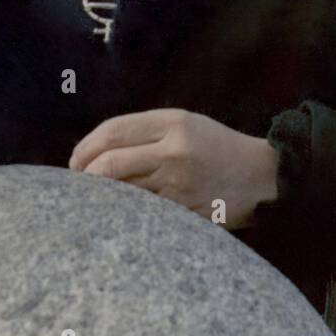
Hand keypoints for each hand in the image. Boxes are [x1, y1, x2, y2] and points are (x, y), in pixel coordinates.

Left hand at [68, 108, 279, 229]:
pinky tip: (119, 214)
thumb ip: (145, 131)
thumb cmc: (216, 145)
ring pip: (122, 191)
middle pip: (110, 163)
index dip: (86, 146)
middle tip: (78, 181)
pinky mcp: (184, 212)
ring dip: (101, 197)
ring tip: (93, 198)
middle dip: (84, 174)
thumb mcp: (185, 122)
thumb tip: (98, 150)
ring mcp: (178, 184)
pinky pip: (142, 213)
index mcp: (172, 122)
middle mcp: (174, 150)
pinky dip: (125, 213)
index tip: (75, 158)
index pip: (113, 131)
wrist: (260, 175)